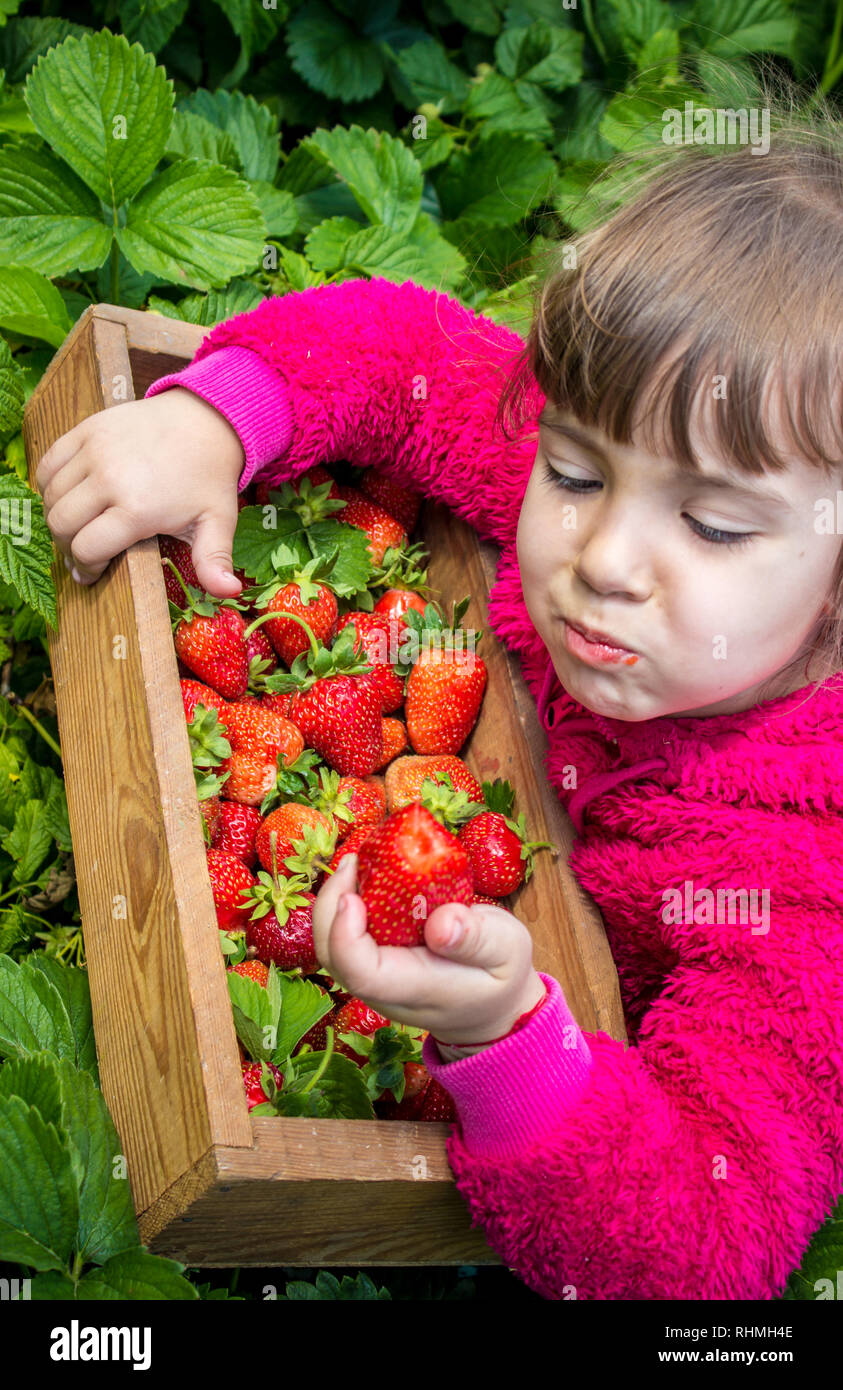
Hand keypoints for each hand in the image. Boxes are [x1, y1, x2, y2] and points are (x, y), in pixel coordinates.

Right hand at [36, 388, 245, 597]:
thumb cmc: (209, 477)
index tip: (91, 573)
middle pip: (61, 525)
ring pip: (50, 496)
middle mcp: (110, 479)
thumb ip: (214, 562)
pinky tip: (68, 495)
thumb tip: (228, 592)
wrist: (207, 420)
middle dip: (67, 546)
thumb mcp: (217, 522)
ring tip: (76, 525)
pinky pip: (48, 464)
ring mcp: (94, 451)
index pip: (87, 549)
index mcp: (138, 509)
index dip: (86, 568)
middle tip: (81, 551)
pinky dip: (49, 484)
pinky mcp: (87, 429)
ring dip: (57, 516)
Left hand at [312, 853, 545, 1047]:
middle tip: (354, 860)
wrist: (492, 1007)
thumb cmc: (500, 974)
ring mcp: (374, 979)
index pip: (361, 973)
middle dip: (331, 906)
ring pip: (332, 946)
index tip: (353, 896)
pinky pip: (345, 937)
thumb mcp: (506, 950)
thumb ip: (477, 939)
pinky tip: (368, 874)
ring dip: (335, 902)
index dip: (345, 935)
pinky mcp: (373, 963)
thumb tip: (441, 923)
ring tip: (359, 862)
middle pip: (333, 957)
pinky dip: (347, 904)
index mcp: (417, 988)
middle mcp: (384, 989)